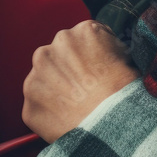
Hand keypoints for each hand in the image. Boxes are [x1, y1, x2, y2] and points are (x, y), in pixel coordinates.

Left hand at [21, 20, 139, 142]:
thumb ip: (107, 45)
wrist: (113, 124)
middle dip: (68, 68)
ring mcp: (36, 77)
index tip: (96, 69)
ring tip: (76, 104)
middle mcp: (53, 48)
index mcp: (82, 32)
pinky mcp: (29, 106)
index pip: (82, 38)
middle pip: (58, 55)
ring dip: (55, 88)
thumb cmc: (124, 91)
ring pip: (44, 79)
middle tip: (85, 88)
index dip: (90, 55)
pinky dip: (49, 112)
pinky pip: (39, 106)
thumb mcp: (127, 55)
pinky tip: (67, 118)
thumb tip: (101, 51)